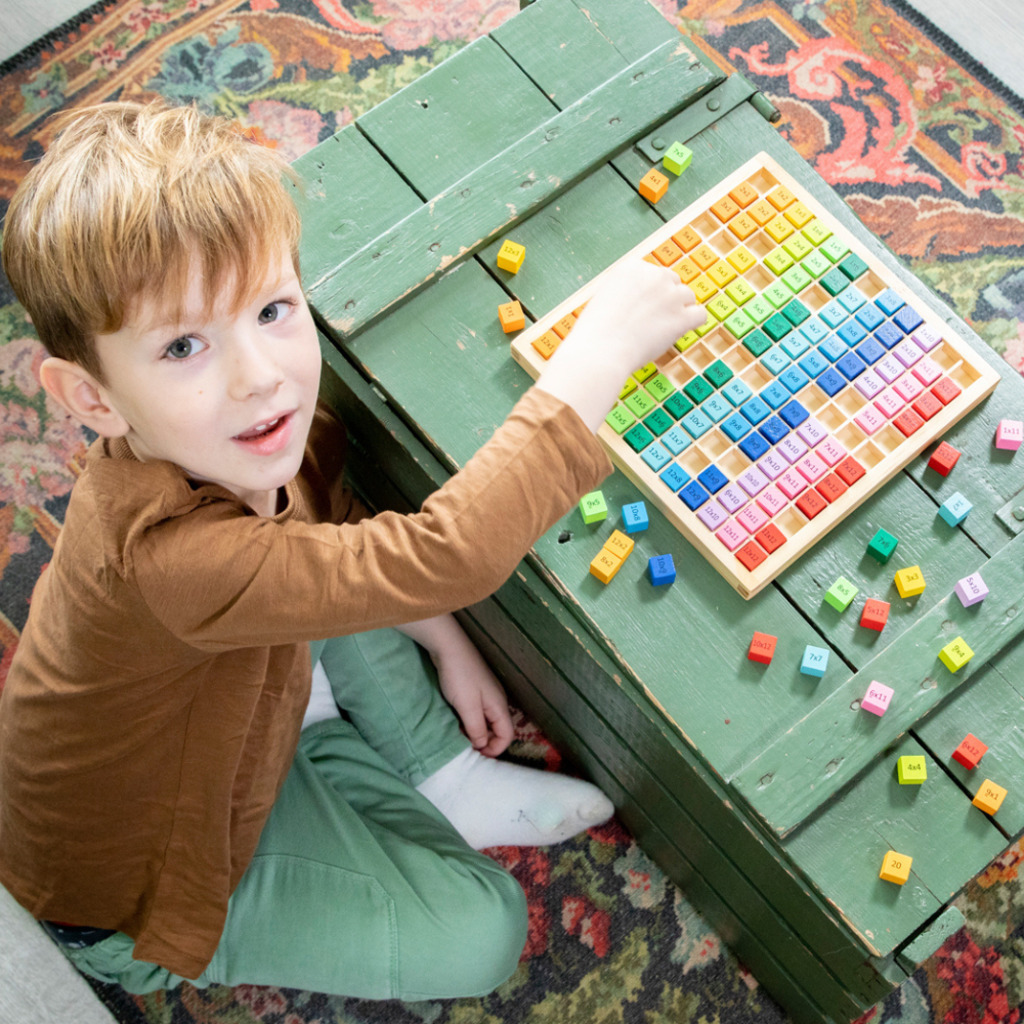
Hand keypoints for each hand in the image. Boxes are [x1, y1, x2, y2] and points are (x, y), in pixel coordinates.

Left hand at [396, 614, 512, 756]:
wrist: (448, 647)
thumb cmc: (459, 677)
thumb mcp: (467, 706)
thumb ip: (476, 728)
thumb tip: (482, 745)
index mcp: (499, 706)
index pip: (507, 735)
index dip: (495, 749)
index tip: (476, 755)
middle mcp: (496, 701)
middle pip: (498, 729)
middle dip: (485, 742)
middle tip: (466, 748)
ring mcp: (486, 695)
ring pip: (486, 721)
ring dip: (475, 732)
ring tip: (460, 737)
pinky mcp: (474, 690)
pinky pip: (477, 712)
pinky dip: (469, 721)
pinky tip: (457, 722)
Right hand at [535, 259, 705, 430]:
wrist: (599, 350)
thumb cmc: (596, 332)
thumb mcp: (605, 298)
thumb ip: (626, 292)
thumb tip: (642, 303)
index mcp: (633, 267)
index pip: (654, 275)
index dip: (650, 293)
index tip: (641, 309)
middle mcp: (654, 275)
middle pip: (673, 283)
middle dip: (666, 300)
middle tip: (651, 321)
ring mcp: (671, 295)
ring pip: (688, 298)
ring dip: (679, 312)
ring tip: (660, 330)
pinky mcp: (682, 317)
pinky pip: (700, 315)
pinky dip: (692, 324)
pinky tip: (679, 332)